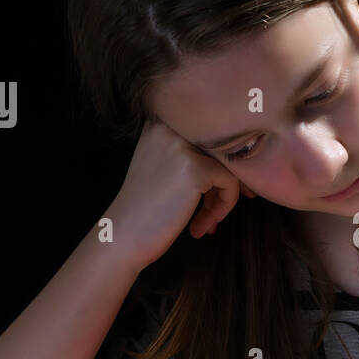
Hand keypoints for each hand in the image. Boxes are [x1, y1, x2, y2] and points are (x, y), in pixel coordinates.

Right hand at [104, 117, 256, 270]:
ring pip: (229, 165)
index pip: (208, 135)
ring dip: (223, 199)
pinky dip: (223, 207)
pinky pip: (230, 184)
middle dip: (229, 180)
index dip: (219, 164)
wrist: (121, 237)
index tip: (221, 191)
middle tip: (223, 207)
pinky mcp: (195, 168)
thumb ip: (191, 153)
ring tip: (206, 223)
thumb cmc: (144, 210)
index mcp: (160, 122)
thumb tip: (237, 154)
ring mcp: (183, 146)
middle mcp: (170, 126)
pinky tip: (200, 227)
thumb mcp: (163, 167)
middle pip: (221, 148)